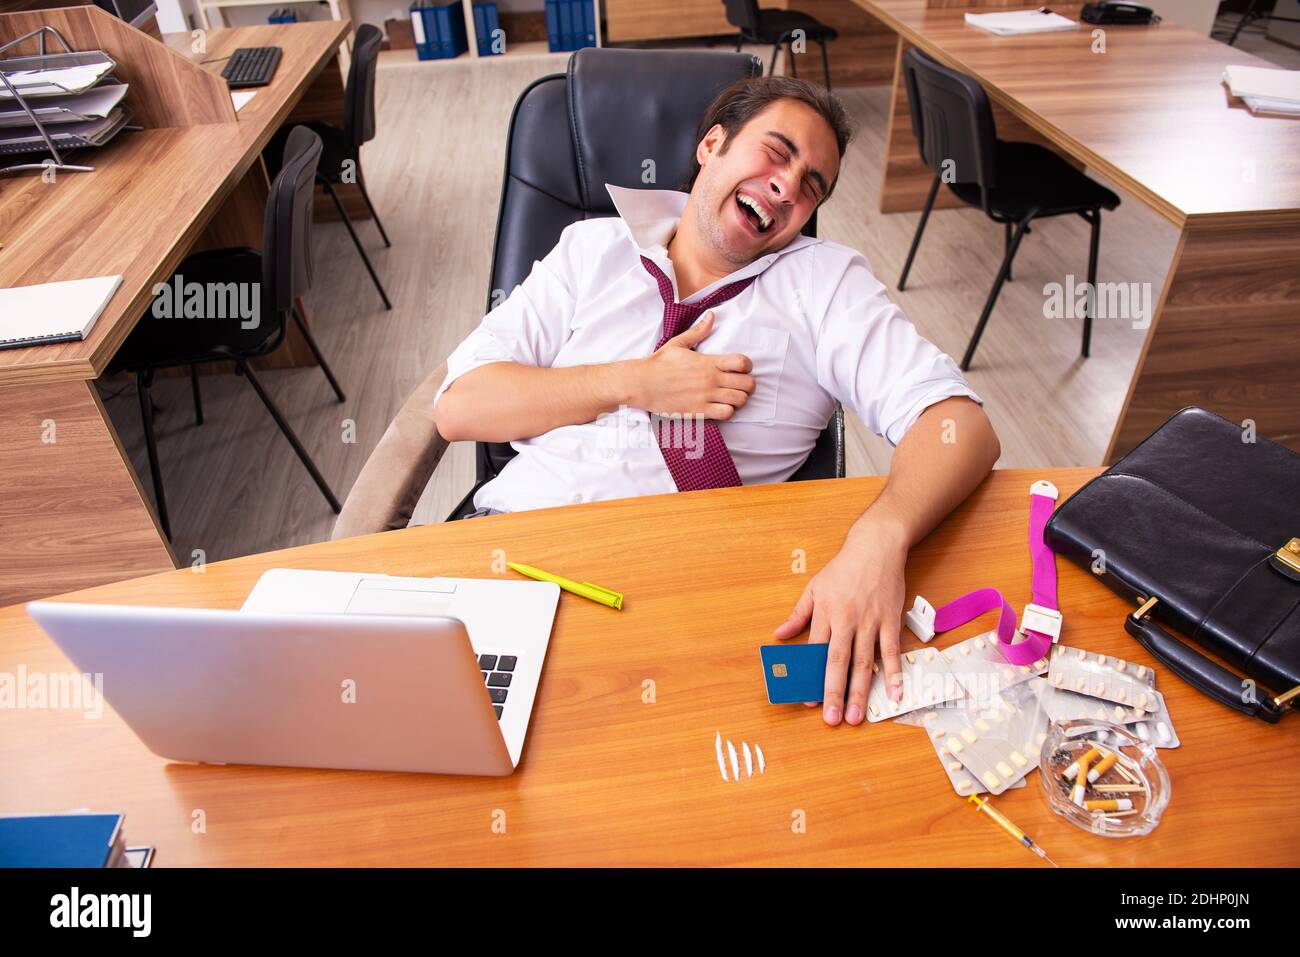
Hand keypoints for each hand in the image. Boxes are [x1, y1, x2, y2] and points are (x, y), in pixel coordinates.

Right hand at [627, 311, 754, 419]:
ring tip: (731, 398)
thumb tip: (711, 316)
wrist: (642, 384)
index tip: (741, 368)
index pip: (742, 362)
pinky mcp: (699, 410)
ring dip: (740, 399)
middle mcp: (711, 379)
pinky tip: (721, 408)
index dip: (747, 366)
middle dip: (748, 385)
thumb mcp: (678, 343)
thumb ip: (698, 331)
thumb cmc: (659, 364)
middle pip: (747, 384)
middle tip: (740, 385)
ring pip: (740, 400)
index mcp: (708, 361)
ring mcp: (706, 396)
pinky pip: (726, 414)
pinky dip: (728, 412)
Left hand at [774, 518, 908, 725]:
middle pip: (839, 661)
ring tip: (859, 715)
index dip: (812, 677)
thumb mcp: (814, 587)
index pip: (816, 651)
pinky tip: (895, 693)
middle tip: (834, 718)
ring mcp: (871, 622)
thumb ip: (798, 614)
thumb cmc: (843, 568)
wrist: (876, 547)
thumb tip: (779, 634)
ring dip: (862, 690)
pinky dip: (894, 673)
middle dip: (835, 692)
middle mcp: (847, 620)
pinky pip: (892, 651)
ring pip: (865, 661)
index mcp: (825, 613)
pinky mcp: (891, 621)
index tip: (808, 700)